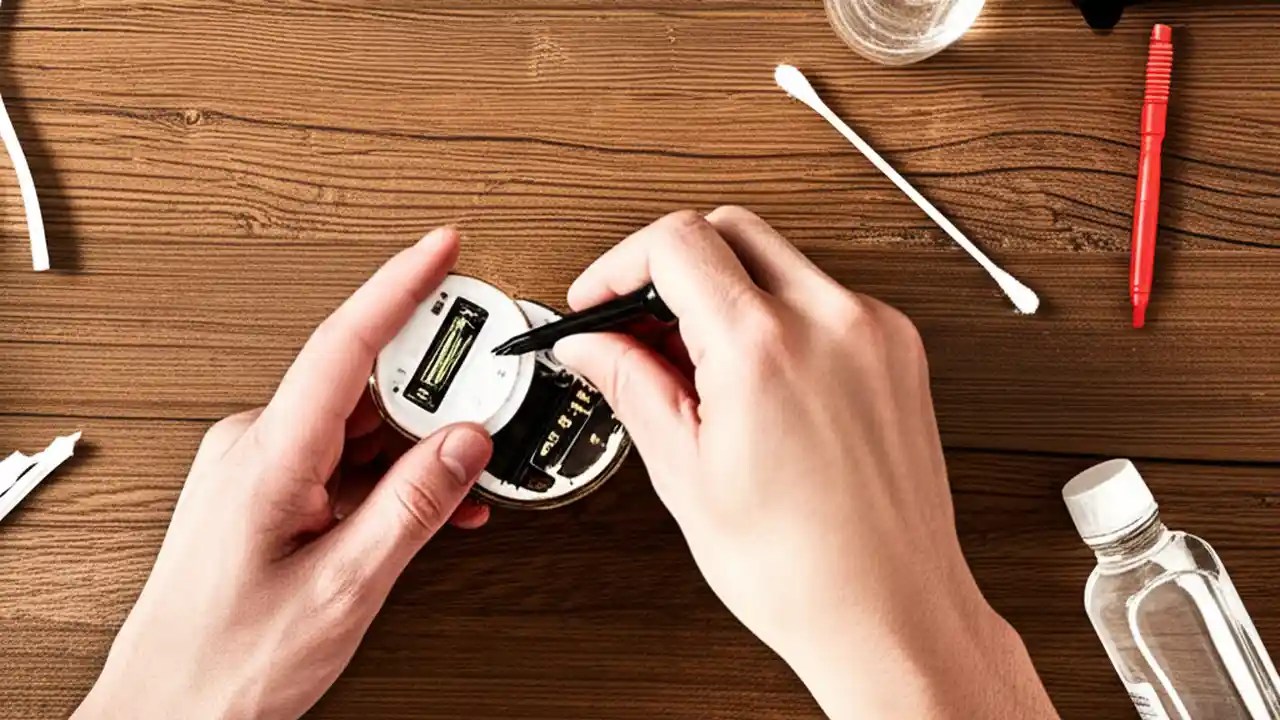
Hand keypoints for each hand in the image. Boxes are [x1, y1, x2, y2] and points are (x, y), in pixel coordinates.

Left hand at [74, 228, 493, 719]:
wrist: (167, 712)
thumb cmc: (228, 662)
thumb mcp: (344, 587)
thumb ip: (412, 505)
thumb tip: (465, 441)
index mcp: (267, 457)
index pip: (343, 344)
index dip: (399, 286)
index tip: (441, 247)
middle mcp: (256, 447)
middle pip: (363, 385)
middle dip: (434, 393)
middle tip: (491, 404)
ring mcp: (258, 468)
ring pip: (358, 427)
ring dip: (415, 446)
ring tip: (466, 480)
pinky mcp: (266, 491)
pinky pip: (341, 460)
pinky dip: (389, 475)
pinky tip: (429, 503)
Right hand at [555, 208, 1057, 718]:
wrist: (891, 613)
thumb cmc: (803, 571)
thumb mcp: (687, 475)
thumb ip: (632, 387)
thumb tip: (591, 346)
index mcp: (765, 348)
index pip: (676, 242)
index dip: (618, 265)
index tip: (599, 301)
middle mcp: (831, 322)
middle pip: (729, 229)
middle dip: (669, 265)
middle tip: (637, 326)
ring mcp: (874, 332)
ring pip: (777, 258)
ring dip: (723, 289)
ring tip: (693, 366)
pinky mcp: (899, 351)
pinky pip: (822, 296)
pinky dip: (775, 315)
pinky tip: (750, 377)